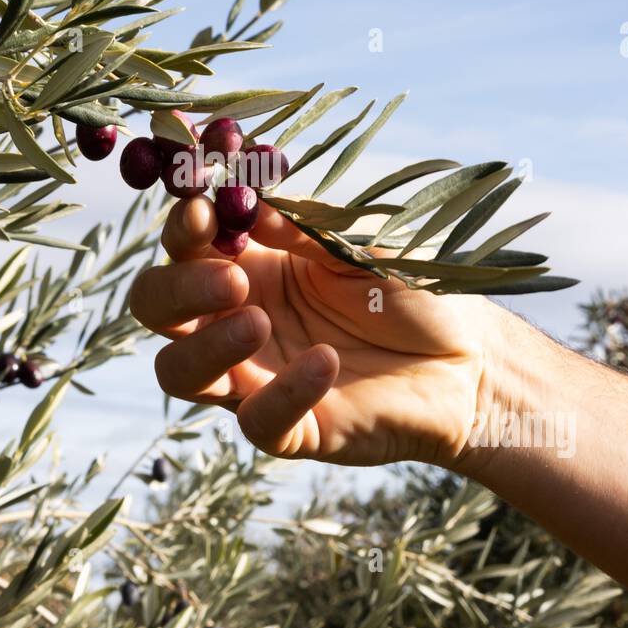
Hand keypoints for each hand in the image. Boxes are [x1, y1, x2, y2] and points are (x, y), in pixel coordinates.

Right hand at [130, 196, 494, 466]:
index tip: (202, 210)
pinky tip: (326, 362)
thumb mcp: (356, 242)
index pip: (184, 246)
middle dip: (178, 288)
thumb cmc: (411, 291)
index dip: (182, 227)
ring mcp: (255, 378)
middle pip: (157, 308)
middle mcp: (235, 321)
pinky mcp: (291, 430)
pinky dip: (282, 393)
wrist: (471, 359)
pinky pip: (258, 422)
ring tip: (259, 321)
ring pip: (179, 372)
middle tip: (232, 279)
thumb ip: (300, 225)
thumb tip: (244, 196)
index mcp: (247, 265)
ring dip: (206, 346)